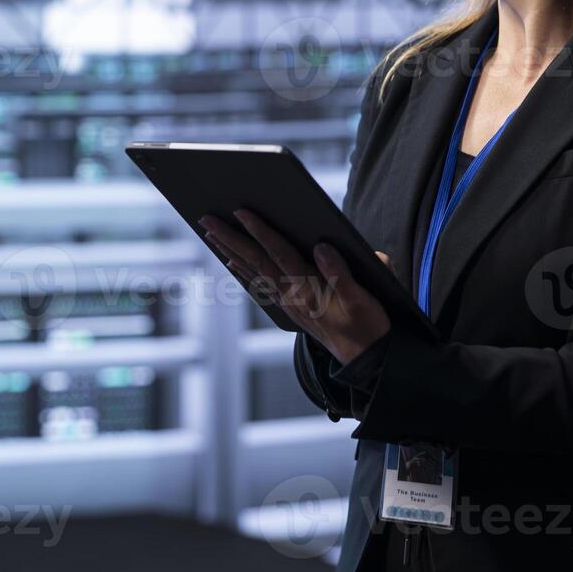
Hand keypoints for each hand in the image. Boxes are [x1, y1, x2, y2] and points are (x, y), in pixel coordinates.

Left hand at [199, 208, 390, 365]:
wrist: (365, 360)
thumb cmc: (367, 326)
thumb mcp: (362, 299)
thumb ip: (342, 273)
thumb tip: (323, 246)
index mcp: (309, 288)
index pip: (279, 253)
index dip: (260, 231)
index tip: (240, 211)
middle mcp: (291, 295)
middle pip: (255, 260)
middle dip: (230, 238)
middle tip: (206, 218)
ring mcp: (287, 302)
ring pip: (253, 271)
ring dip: (230, 250)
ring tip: (210, 234)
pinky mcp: (289, 307)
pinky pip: (259, 284)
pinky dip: (243, 271)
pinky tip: (232, 261)